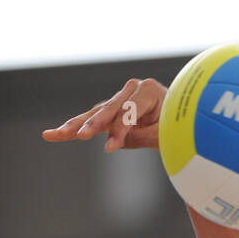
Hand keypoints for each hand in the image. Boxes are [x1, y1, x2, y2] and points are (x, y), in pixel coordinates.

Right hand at [42, 77, 166, 150]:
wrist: (182, 117)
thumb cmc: (178, 126)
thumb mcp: (165, 133)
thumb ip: (141, 136)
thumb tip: (113, 142)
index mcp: (148, 91)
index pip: (129, 112)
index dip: (119, 130)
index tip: (110, 148)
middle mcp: (131, 89)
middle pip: (108, 109)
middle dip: (92, 124)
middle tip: (79, 135)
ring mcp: (121, 99)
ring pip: (96, 114)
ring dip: (76, 126)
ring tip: (56, 135)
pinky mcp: (113, 110)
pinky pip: (94, 119)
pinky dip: (77, 127)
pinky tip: (57, 134)